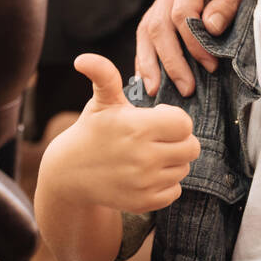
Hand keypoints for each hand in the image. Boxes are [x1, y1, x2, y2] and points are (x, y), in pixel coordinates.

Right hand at [42, 53, 199, 213]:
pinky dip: (165, 183)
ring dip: (173, 161)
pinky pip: (175, 191)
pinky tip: (147, 173)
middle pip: (191, 148)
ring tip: (150, 154)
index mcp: (138, 128)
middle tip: (158, 137)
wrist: (69, 173)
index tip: (159, 118)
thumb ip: (103, 75)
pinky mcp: (143, 202)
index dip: (175, 119)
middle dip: (179, 140)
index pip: (185, 124)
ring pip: (183, 169)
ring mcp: (144, 183)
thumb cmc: (92, 130)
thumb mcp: (101, 101)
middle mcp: (144, 157)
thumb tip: (82, 58)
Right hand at [135, 0, 250, 96]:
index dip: (194, 42)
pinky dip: (144, 56)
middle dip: (171, 61)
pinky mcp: (159, 6)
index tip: (211, 64)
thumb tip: (210, 29)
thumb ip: (227, 3)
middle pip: (159, 25)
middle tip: (186, 88)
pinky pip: (145, 32)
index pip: (182, 13)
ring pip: (146, 30)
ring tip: (155, 90)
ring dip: (150, 63)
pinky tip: (145, 78)